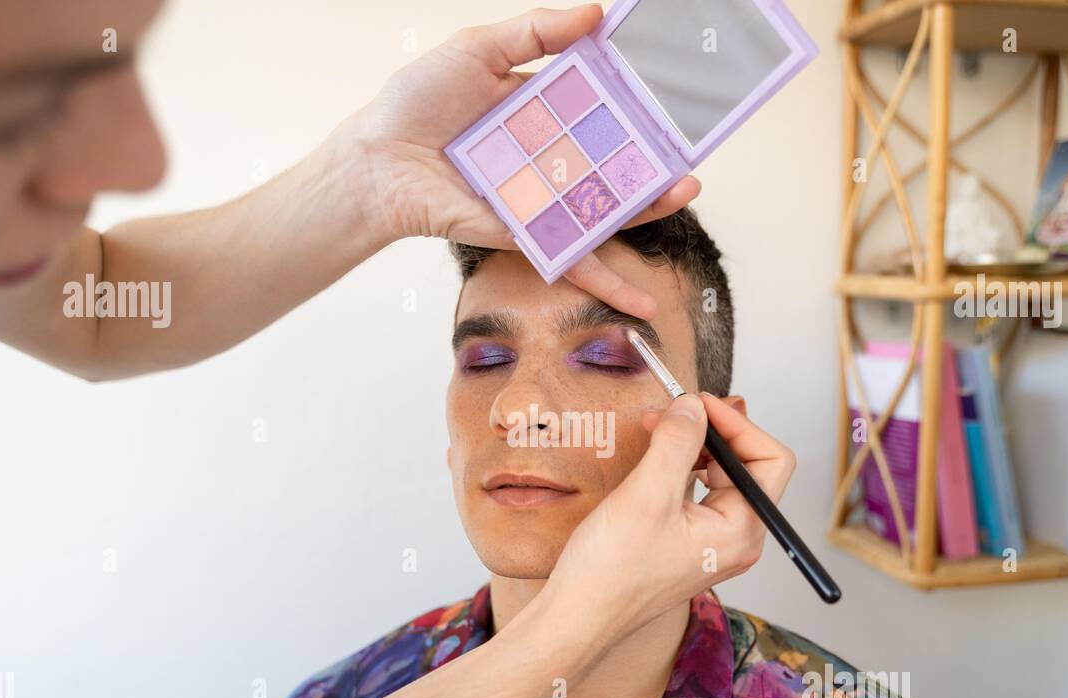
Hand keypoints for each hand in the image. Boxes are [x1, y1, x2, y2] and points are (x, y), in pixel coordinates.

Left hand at [346, 4, 700, 319]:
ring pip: (602, 210)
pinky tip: (640, 299)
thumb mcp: (476, 49)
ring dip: (647, 208)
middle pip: (612, 163)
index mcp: (540, 112)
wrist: (375, 161)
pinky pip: (568, 255)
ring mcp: (537, 200)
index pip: (601, 109)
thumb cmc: (415, 103)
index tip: (673, 102)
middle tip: (692, 153)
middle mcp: (545, 158)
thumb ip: (536, 32)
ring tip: (684, 191)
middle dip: (656, 162)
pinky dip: (603, 278)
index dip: (637, 107)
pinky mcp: (522, 236)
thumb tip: (596, 13)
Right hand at [546, 392, 797, 635]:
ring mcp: (712, 544)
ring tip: (655, 430)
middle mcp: (736, 539)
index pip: (770, 460)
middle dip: (711, 432)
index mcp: (741, 531)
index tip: (697, 405)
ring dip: (692, 447)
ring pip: (720, 478)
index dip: (738, 425)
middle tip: (668, 412)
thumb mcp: (647, 495)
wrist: (577, 618)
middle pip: (747, 466)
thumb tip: (694, 407)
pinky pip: (698, 495)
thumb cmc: (611, 571)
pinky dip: (679, 469)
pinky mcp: (687, 544)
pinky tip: (651, 459)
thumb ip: (678, 444)